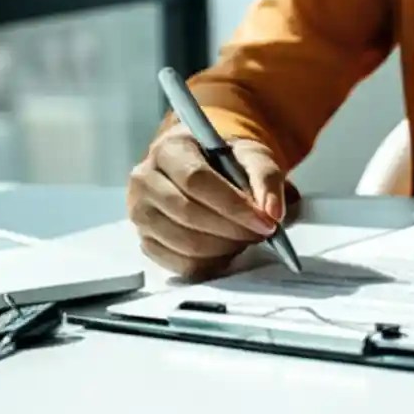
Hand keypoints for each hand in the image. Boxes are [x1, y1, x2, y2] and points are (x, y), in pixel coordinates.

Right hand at [127, 124, 286, 278]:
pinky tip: (228, 251)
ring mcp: (140, 214)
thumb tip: (273, 212)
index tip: (265, 222)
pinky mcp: (146, 242)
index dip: (233, 205)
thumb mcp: (251, 156)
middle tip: (261, 233)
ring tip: (246, 239)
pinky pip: (180, 264)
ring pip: (184, 243)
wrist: (207, 168)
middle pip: (187, 213)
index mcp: (169, 149)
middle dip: (232, 229)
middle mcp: (145, 180)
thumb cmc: (227, 161)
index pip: (196, 180)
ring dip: (224, 248)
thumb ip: (266, 178)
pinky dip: (211, 263)